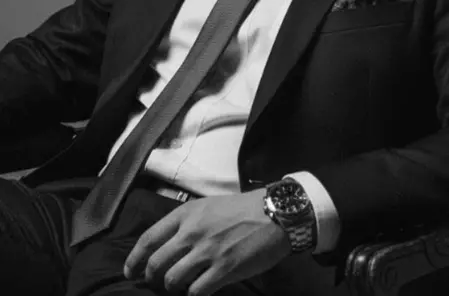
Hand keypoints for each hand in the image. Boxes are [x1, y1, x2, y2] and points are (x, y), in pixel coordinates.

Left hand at [123, 188, 290, 294]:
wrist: (272, 213)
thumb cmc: (240, 209)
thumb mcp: (207, 206)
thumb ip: (186, 223)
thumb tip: (167, 245)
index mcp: (185, 215)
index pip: (148, 239)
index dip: (134, 259)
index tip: (130, 271)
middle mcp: (192, 233)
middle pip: (156, 264)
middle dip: (152, 278)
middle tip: (157, 283)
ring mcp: (207, 252)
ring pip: (173, 280)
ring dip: (174, 288)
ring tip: (182, 286)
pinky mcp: (224, 269)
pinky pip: (197, 292)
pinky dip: (194, 295)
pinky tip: (200, 291)